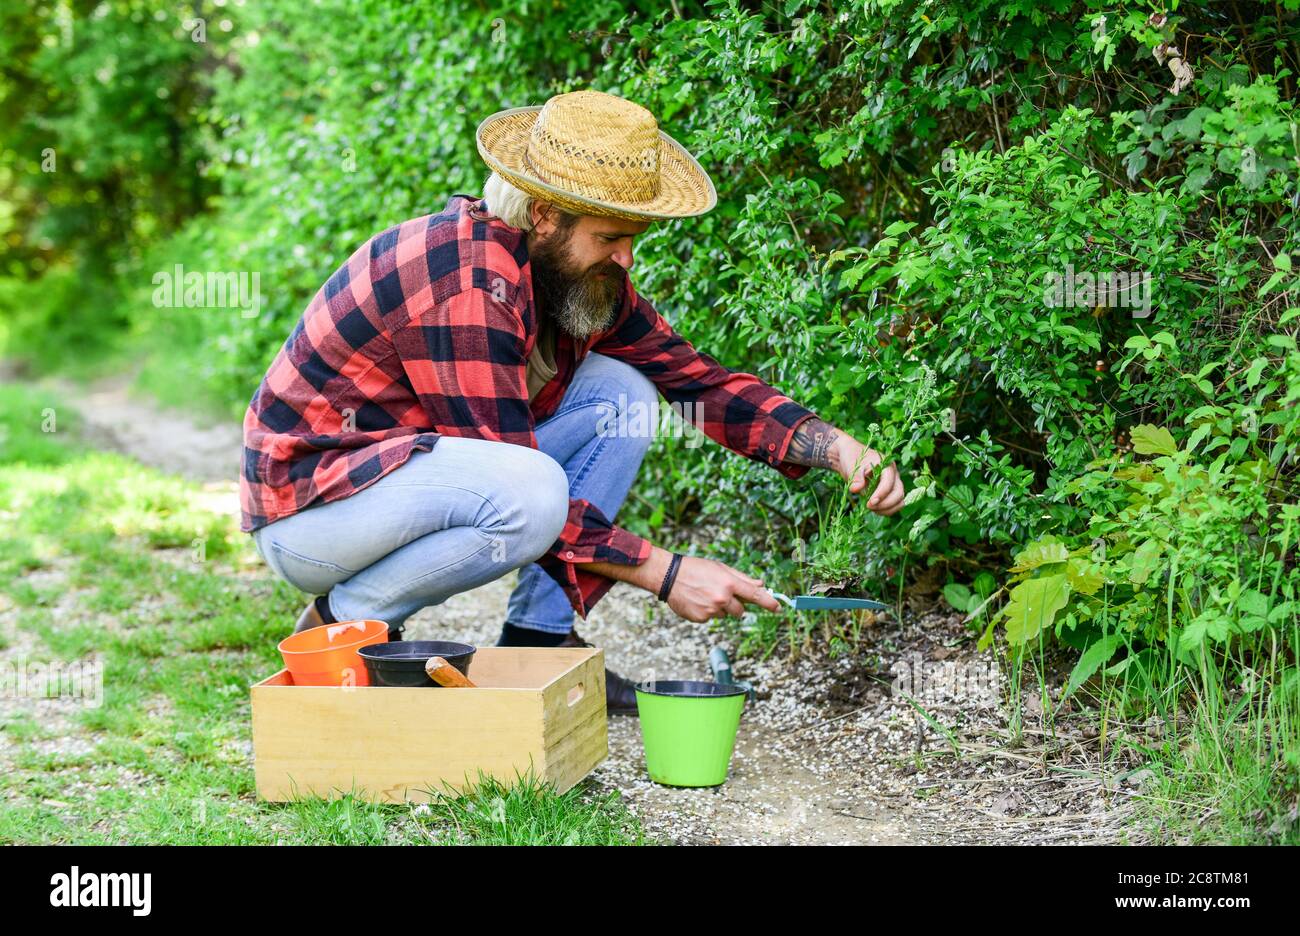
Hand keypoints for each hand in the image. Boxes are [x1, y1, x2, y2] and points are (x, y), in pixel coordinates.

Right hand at [666, 556, 781, 622]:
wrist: (669, 576)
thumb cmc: (696, 568)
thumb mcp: (720, 568)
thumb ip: (742, 578)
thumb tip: (760, 584)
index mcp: (729, 583)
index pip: (755, 595)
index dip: (769, 603)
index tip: (778, 608)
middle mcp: (722, 598)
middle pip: (741, 611)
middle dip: (736, 605)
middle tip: (723, 594)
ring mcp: (711, 610)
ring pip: (725, 615)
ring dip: (720, 608)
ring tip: (705, 594)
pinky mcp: (701, 618)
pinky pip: (711, 618)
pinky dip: (707, 612)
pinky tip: (697, 600)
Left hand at [832, 435, 904, 514]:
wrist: (850, 458)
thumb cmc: (852, 458)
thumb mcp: (851, 465)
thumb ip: (855, 477)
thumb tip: (856, 489)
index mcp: (886, 465)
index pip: (889, 482)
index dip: (881, 494)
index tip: (870, 503)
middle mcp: (893, 475)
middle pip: (899, 493)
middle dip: (885, 504)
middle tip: (869, 506)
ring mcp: (893, 484)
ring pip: (899, 501)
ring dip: (887, 509)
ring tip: (871, 509)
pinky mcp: (890, 492)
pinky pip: (894, 504)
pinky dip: (886, 510)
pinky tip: (874, 509)